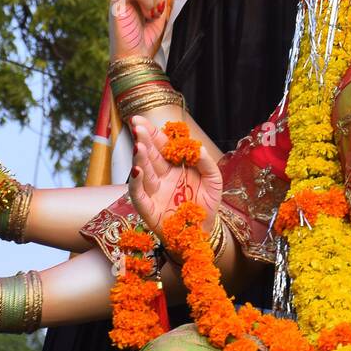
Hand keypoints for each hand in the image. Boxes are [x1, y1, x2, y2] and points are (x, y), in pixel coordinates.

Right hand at [126, 115, 222, 243]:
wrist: (204, 230)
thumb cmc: (206, 203)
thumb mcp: (214, 180)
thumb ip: (207, 163)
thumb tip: (197, 148)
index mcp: (174, 165)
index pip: (161, 145)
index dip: (152, 132)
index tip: (140, 119)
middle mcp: (161, 176)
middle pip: (150, 155)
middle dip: (143, 140)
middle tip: (137, 127)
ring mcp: (153, 191)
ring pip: (143, 171)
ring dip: (140, 158)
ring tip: (139, 145)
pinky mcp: (148, 208)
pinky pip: (139, 194)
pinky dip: (136, 183)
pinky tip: (136, 170)